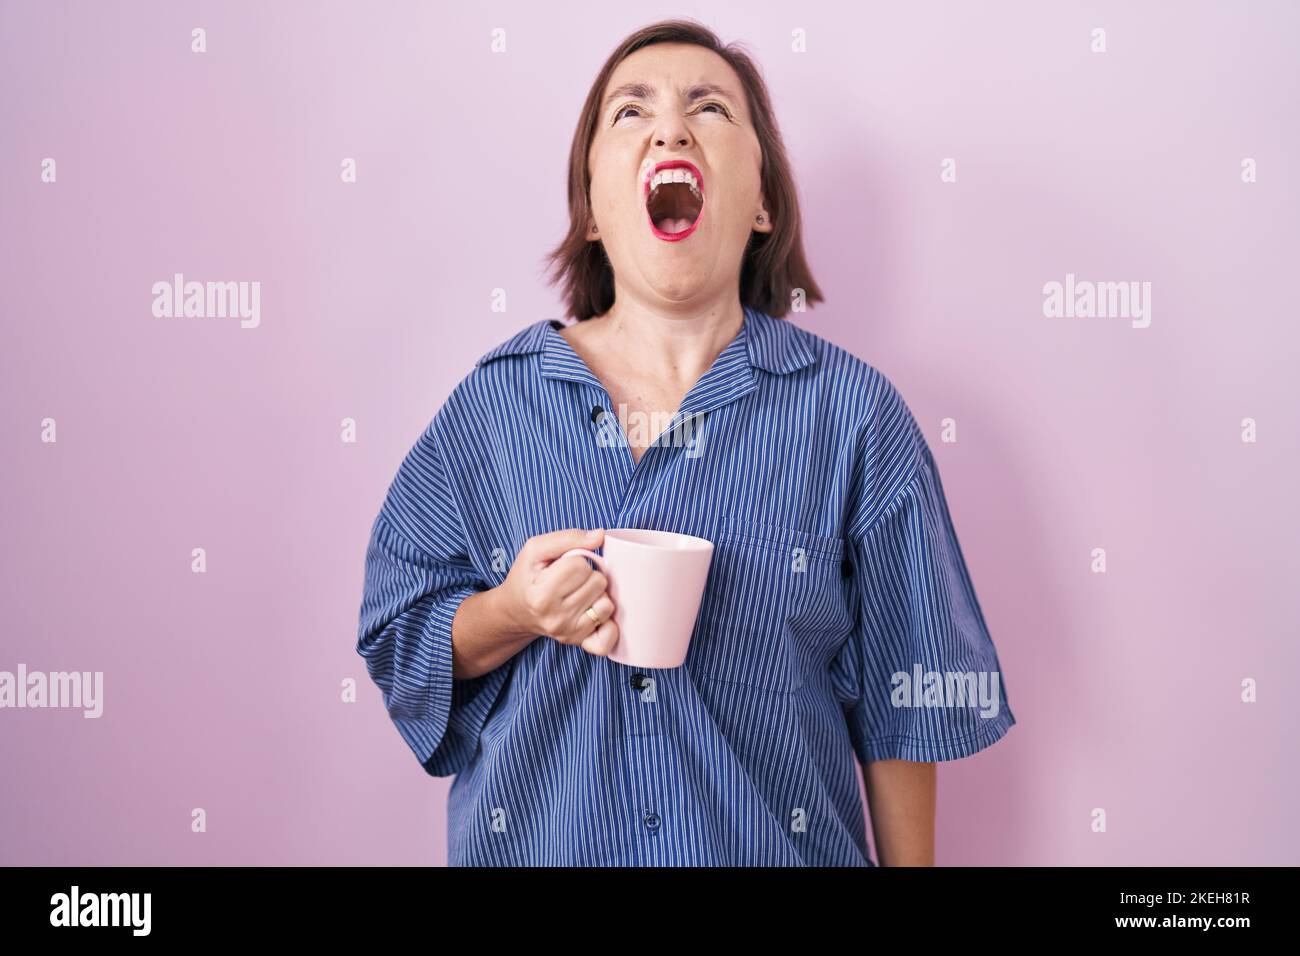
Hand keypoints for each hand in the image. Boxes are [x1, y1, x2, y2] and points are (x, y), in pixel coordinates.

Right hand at [499, 528, 619, 656]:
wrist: (516, 611)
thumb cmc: (527, 576)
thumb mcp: (535, 549)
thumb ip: (567, 538)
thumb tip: (599, 536)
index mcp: (540, 595)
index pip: (580, 565)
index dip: (575, 559)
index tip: (562, 566)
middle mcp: (555, 618)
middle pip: (598, 582)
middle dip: (588, 575)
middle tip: (571, 580)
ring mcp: (568, 633)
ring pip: (607, 603)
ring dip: (597, 594)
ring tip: (578, 593)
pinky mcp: (579, 642)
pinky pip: (610, 634)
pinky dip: (607, 621)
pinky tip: (592, 611)